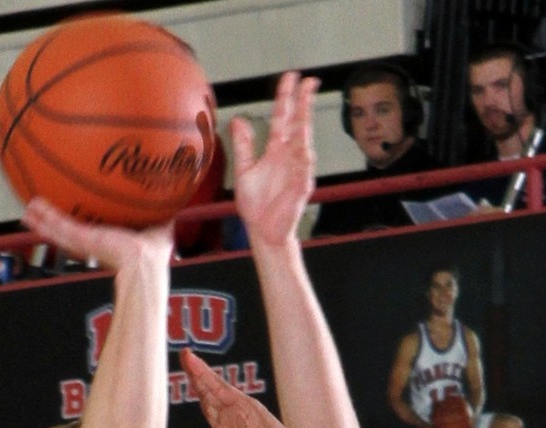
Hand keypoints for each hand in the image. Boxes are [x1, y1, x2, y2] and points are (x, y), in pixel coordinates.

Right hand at [20, 198, 173, 272]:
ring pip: (59, 230)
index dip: (80, 222)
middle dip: (54, 221)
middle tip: (41, 210)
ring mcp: (86, 244)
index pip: (90, 231)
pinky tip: (32, 211)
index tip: (71, 212)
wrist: (143, 264)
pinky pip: (59, 229)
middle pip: (69, 230)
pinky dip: (45, 220)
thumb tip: (174, 188)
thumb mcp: (157, 222)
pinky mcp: (81, 242)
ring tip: (28, 210)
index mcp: (109, 241)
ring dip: (43, 220)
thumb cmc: (153, 251)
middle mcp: (95, 243)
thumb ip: (160, 205)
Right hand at [183, 350, 324, 427]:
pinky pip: (215, 420)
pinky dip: (205, 408)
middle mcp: (240, 414)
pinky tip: (200, 400)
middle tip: (184, 355)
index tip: (188, 355)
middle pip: (213, 390)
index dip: (202, 372)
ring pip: (213, 403)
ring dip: (200, 388)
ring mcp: (236, 426)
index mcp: (248, 409)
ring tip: (187, 372)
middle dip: (198, 374)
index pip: (219, 387)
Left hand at [231, 71, 319, 247]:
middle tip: (307, 79)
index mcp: (276, 150)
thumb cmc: (256, 204)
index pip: (283, 117)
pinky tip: (304, 146)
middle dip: (303, 101)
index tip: (290, 78)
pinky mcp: (302, 186)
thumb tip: (238, 120)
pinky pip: (305, 169)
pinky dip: (304, 157)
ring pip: (304, 140)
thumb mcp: (243, 170)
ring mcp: (298, 169)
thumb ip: (243, 145)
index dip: (286, 97)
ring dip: (305, 121)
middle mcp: (290, 155)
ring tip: (307, 101)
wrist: (263, 231)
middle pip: (299, 122)